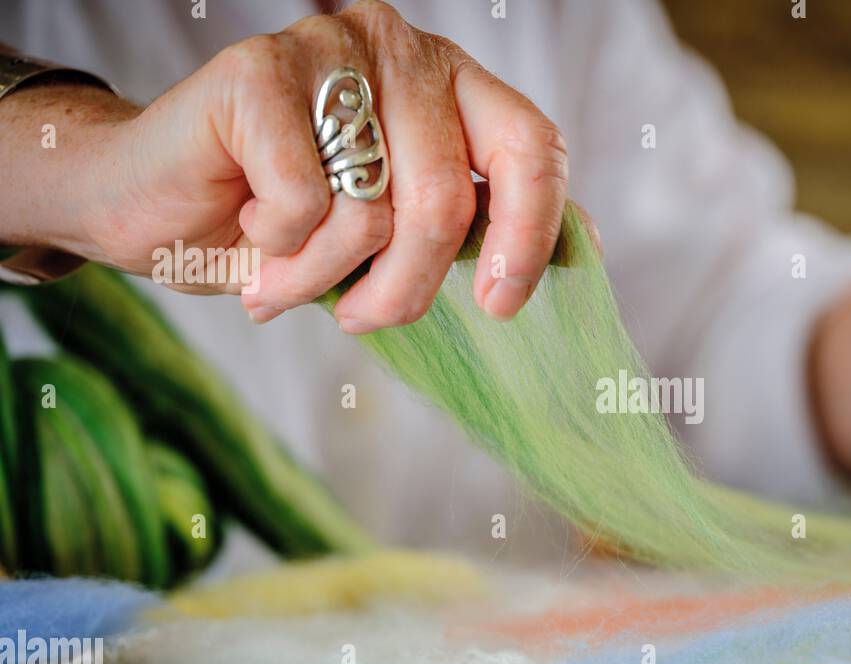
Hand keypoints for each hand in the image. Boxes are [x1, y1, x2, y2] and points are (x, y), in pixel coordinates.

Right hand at [55, 0, 569, 328]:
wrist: (158, 203)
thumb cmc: (289, 223)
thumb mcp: (401, 232)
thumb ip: (484, 224)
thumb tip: (583, 247)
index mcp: (454, 84)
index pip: (533, 146)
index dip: (530, 233)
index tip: (500, 306)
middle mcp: (401, 52)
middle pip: (446, 199)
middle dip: (404, 289)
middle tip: (363, 319)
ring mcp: (329, 49)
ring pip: (371, 209)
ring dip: (326, 277)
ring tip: (287, 277)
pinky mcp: (255, 70)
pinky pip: (302, 200)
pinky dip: (276, 246)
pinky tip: (247, 227)